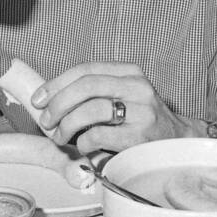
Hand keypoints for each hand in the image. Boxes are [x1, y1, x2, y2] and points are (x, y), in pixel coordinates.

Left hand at [30, 62, 203, 153]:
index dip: (57, 83)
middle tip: (46, 120)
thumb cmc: (141, 121)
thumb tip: (49, 100)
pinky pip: (99, 135)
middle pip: (86, 86)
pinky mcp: (139, 136)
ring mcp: (141, 111)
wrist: (177, 143)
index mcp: (129, 73)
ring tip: (60, 137)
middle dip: (58, 103)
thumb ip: (95, 93)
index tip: (39, 98)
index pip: (86, 69)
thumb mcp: (124, 97)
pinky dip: (84, 142)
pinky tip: (84, 146)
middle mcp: (137, 87)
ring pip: (91, 110)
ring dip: (67, 125)